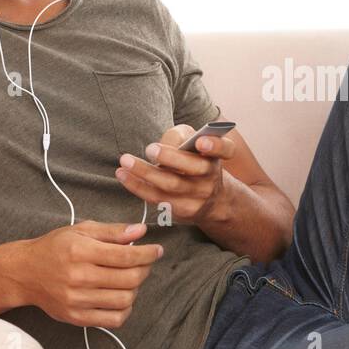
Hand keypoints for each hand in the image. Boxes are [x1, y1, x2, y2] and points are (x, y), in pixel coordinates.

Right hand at [9, 220, 162, 326]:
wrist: (24, 273)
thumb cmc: (55, 248)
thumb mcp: (81, 230)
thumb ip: (113, 231)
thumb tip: (141, 231)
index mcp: (81, 251)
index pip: (126, 255)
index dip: (148, 254)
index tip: (157, 250)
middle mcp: (79, 276)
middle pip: (130, 279)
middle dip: (144, 269)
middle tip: (143, 263)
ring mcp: (76, 300)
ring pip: (124, 300)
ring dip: (135, 289)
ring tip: (129, 279)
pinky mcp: (75, 317)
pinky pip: (113, 320)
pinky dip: (125, 310)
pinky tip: (121, 297)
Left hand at [114, 123, 237, 225]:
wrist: (211, 199)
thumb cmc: (194, 161)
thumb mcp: (192, 143)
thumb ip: (179, 137)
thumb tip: (162, 145)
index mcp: (216, 156)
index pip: (225, 149)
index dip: (214, 145)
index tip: (200, 142)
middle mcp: (211, 177)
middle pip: (193, 168)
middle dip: (170, 158)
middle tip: (150, 148)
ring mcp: (199, 197)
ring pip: (171, 185)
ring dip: (145, 172)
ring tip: (125, 161)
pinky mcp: (183, 211)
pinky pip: (157, 198)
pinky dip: (137, 186)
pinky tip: (123, 175)